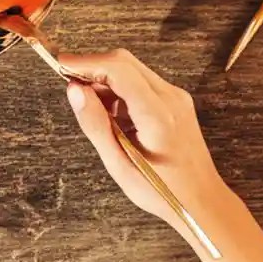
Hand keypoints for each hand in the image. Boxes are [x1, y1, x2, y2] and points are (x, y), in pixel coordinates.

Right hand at [62, 49, 227, 231]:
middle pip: (126, 63)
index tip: (61, 65)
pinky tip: (112, 115)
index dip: (87, 62)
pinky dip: (121, 90)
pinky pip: (143, 84)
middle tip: (70, 85)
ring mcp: (176, 97)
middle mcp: (171, 98)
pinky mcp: (176, 101)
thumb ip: (96, 124)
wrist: (201, 199)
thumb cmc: (162, 191)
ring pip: (134, 71)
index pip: (119, 70)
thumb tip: (75, 91)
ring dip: (107, 80)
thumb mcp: (119, 164)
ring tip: (91, 109)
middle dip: (93, 67)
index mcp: (157, 114)